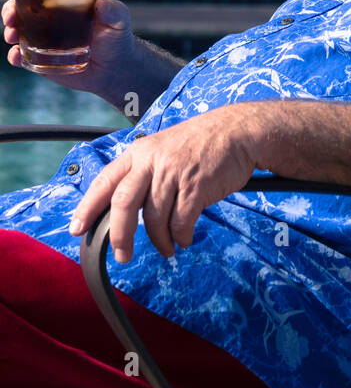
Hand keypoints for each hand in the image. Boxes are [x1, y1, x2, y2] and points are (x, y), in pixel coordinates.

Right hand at [2, 0, 136, 99]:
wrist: (115, 69)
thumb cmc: (117, 37)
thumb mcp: (119, 20)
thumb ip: (114, 11)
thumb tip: (103, 5)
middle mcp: (49, 15)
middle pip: (21, 5)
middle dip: (9, 8)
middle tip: (10, 17)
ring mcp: (43, 36)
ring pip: (16, 29)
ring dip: (9, 30)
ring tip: (12, 36)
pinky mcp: (41, 57)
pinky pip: (21, 56)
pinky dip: (15, 56)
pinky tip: (17, 56)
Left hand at [68, 104, 257, 262]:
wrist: (236, 131)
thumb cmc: (199, 144)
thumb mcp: (162, 149)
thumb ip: (142, 173)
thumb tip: (123, 210)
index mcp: (139, 153)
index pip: (104, 182)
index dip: (87, 208)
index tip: (77, 229)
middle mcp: (152, 162)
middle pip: (123, 204)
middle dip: (119, 236)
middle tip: (122, 256)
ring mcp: (173, 173)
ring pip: (154, 218)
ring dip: (159, 240)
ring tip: (167, 247)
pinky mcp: (196, 186)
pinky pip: (180, 221)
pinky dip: (180, 236)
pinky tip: (183, 239)